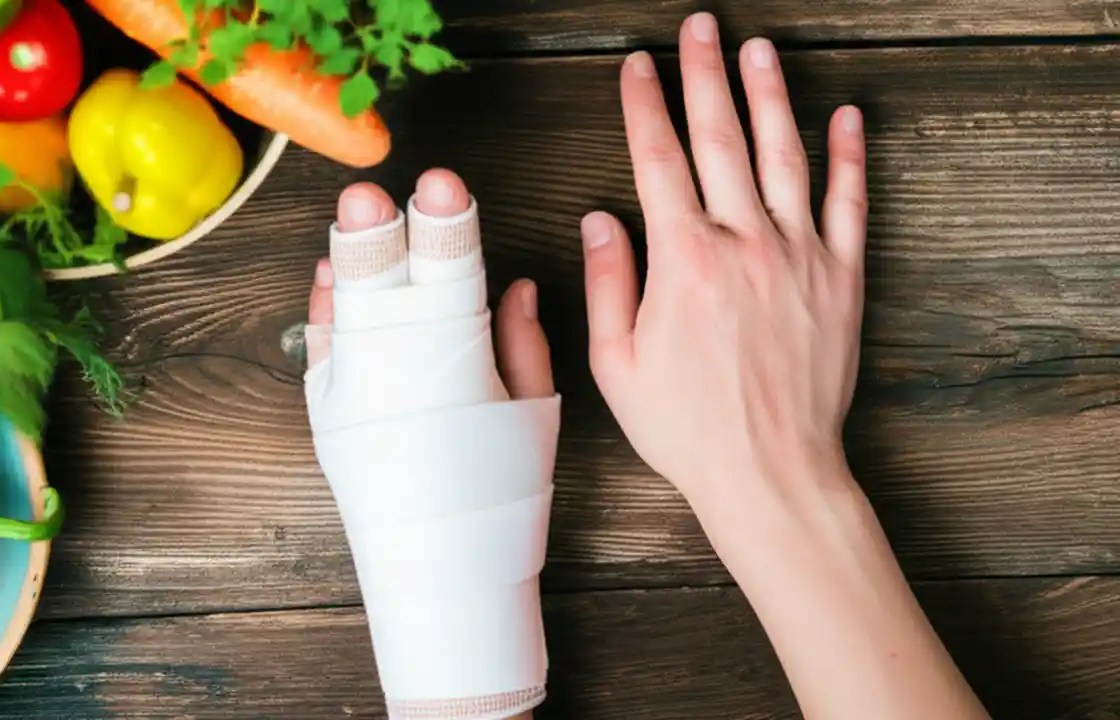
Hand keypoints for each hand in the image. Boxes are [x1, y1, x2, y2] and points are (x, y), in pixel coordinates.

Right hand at [582, 13, 866, 507]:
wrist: (770, 471)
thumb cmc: (689, 427)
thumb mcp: (617, 365)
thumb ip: (610, 284)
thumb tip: (600, 219)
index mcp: (683, 261)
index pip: (656, 160)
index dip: (643, 105)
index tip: (637, 67)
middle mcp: (743, 243)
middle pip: (719, 139)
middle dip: (704, 75)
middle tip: (700, 28)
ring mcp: (799, 256)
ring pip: (783, 155)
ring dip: (769, 96)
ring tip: (758, 50)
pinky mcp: (841, 278)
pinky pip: (847, 203)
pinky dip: (848, 156)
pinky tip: (846, 116)